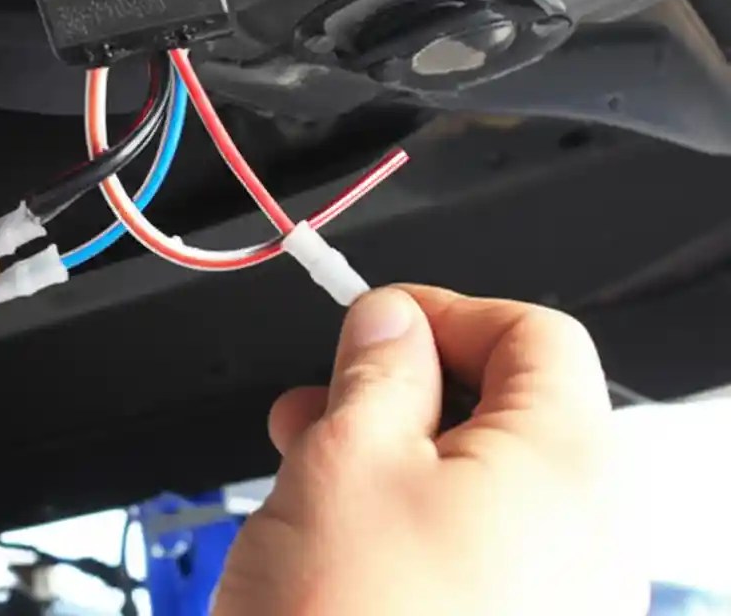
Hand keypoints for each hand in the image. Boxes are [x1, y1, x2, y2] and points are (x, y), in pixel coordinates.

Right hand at [216, 286, 645, 615]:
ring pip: (486, 486)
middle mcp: (589, 535)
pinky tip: (343, 541)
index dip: (445, 312)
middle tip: (323, 400)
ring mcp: (563, 600)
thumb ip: (375, 371)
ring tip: (309, 472)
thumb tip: (390, 322)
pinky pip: (480, 554)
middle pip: (511, 411)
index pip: (534, 334)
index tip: (374, 322)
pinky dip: (415, 525)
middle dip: (405, 390)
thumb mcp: (342, 461)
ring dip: (397, 457)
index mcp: (567, 466)